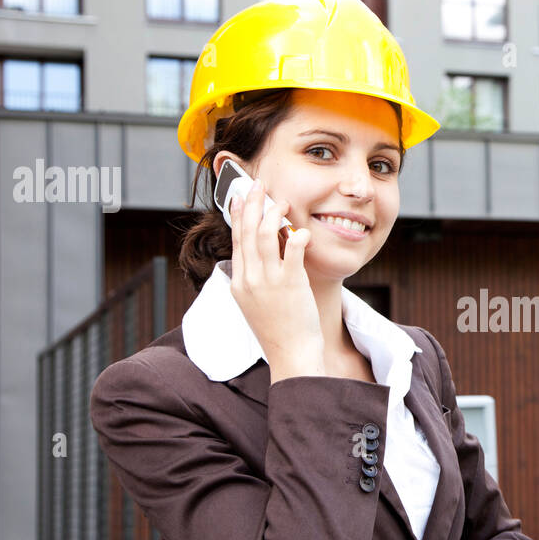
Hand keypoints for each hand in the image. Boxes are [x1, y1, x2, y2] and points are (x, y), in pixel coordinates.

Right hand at [228, 177, 324, 376]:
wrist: (290, 355)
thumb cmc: (278, 332)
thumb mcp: (254, 305)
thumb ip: (252, 282)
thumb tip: (254, 262)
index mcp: (239, 282)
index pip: (235, 240)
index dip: (238, 215)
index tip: (240, 197)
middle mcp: (250, 279)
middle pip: (246, 230)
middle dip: (252, 203)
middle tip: (259, 184)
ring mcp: (268, 281)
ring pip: (264, 234)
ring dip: (274, 213)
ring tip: (284, 202)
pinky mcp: (290, 284)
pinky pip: (291, 249)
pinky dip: (297, 235)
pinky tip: (303, 231)